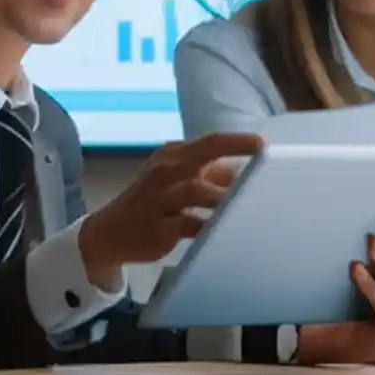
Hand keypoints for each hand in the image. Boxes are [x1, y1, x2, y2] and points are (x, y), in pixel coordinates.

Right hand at [78, 132, 262, 286]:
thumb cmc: (154, 203)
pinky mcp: (157, 227)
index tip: (264, 144)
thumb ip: (213, 176)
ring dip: (223, 196)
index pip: (210, 142)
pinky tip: (225, 232)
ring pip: (195, 190)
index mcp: (173, 156)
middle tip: (263, 157)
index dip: (238, 141)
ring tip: (249, 204)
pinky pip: (187, 224)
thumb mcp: (179, 181)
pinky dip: (208, 226)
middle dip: (234, 150)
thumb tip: (248, 172)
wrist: (109, 233)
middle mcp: (166, 171)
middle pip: (203, 154)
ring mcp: (159, 198)